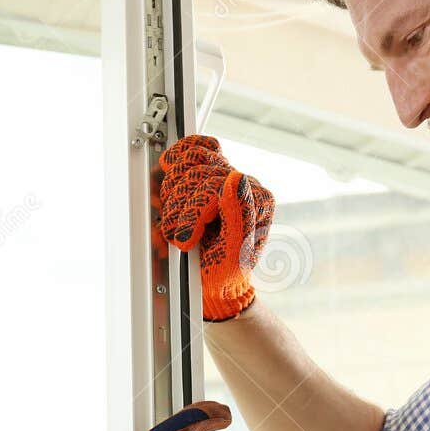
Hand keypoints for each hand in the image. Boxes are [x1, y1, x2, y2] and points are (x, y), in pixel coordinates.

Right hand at [152, 135, 275, 321]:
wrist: (215, 281)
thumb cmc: (226, 272)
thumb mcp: (235, 254)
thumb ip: (239, 217)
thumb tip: (235, 178)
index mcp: (258, 200)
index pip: (214, 186)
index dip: (191, 213)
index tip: (186, 240)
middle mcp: (244, 185)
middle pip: (198, 173)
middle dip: (180, 209)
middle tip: (181, 236)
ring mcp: (224, 177)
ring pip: (189, 163)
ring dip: (173, 195)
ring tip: (178, 222)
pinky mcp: (207, 176)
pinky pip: (194, 148)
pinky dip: (179, 156)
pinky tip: (170, 167)